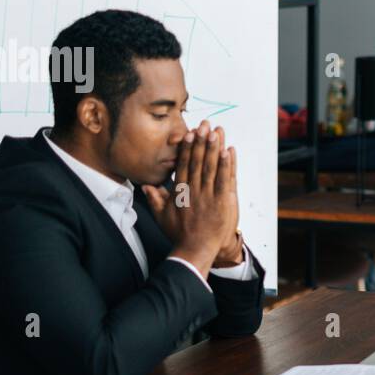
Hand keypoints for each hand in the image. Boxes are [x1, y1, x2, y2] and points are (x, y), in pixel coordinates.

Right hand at [159, 120, 238, 275]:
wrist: (195, 250)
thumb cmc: (180, 234)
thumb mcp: (163, 216)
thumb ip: (155, 199)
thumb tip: (144, 186)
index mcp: (180, 192)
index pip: (183, 164)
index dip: (187, 148)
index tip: (189, 133)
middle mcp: (193, 190)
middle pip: (197, 161)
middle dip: (201, 141)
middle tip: (204, 124)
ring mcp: (208, 196)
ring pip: (211, 167)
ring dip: (214, 148)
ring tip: (217, 131)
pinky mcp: (222, 202)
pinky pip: (224, 180)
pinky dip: (227, 165)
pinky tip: (229, 151)